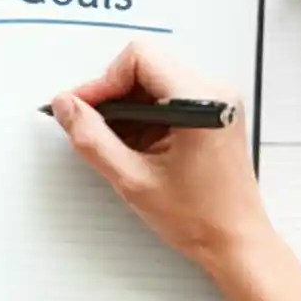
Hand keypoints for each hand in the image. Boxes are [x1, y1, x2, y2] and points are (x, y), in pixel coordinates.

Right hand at [49, 42, 271, 269]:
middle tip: (88, 125)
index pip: (138, 59)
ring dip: (124, 107)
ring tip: (115, 143)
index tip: (82, 108)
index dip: (102, 82)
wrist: (235, 241)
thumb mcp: (132, 179)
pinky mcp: (210, 112)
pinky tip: (133, 145)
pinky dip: (140, 115)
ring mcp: (215, 101)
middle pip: (144, 66)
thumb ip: (92, 138)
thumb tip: (66, 106)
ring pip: (150, 80)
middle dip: (110, 94)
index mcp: (201, 102)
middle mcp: (214, 93)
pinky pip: (164, 96)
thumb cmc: (200, 218)